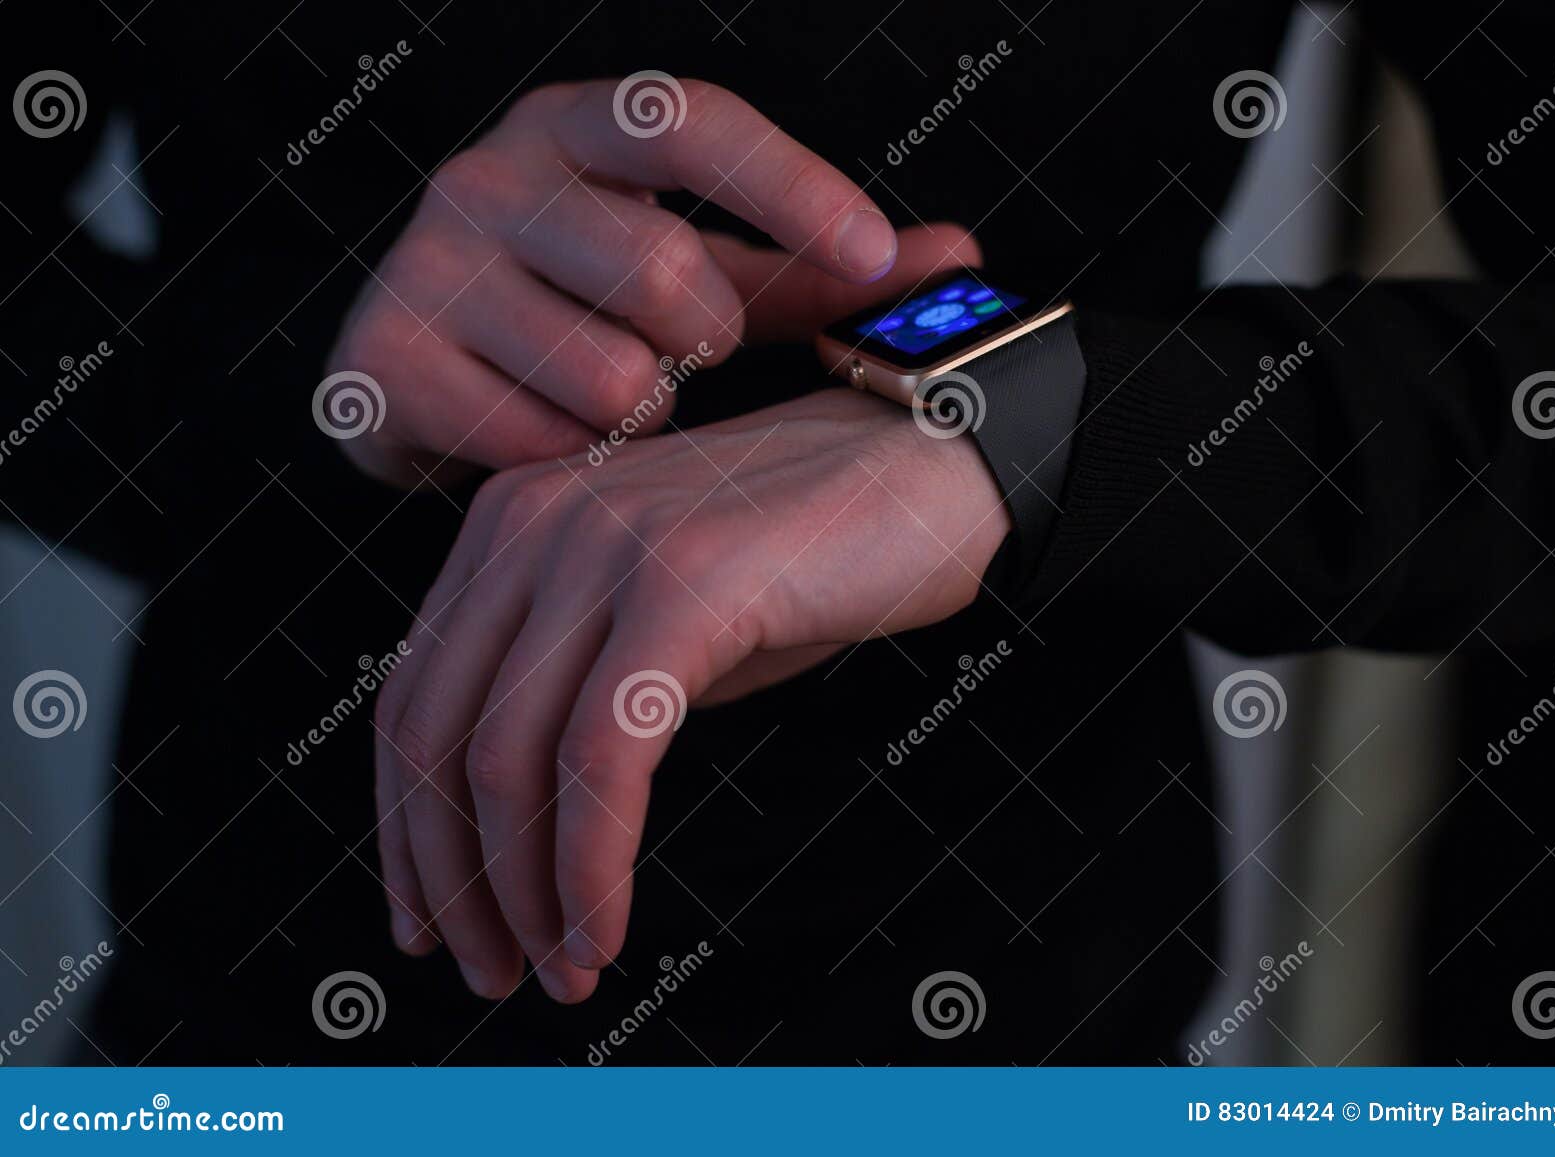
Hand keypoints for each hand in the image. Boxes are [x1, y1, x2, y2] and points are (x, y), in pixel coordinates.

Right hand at [325, 76, 978, 484]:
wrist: (419, 376)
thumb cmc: (582, 309)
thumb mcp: (696, 271)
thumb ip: (810, 267)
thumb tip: (960, 254)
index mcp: (575, 129)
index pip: (692, 124)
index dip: (791, 186)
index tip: (872, 253)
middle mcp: (490, 175)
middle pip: (665, 271)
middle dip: (701, 342)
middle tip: (676, 354)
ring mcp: (426, 266)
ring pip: (610, 377)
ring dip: (637, 413)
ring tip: (602, 396)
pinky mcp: (382, 362)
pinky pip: (539, 445)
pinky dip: (568, 461)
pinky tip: (542, 434)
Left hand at [372, 387, 1010, 1000]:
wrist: (930, 467)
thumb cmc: (806, 555)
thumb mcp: (660, 616)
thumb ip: (576, 686)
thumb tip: (518, 831)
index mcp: (510, 525)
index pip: (410, 701)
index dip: (405, 833)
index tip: (427, 924)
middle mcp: (532, 525)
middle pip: (437, 739)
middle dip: (453, 883)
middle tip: (494, 973)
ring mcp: (601, 545)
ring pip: (507, 760)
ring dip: (527, 894)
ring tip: (563, 971)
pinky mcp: (678, 586)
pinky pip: (600, 759)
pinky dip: (591, 865)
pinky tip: (609, 930)